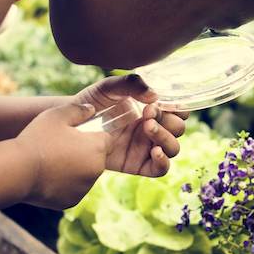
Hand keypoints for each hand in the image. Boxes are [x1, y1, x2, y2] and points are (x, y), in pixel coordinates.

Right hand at [17, 103, 114, 209]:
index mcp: (97, 148)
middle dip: (84, 153)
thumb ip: (78, 109)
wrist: (18, 170)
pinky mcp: (70, 201)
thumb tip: (91, 109)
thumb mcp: (56, 115)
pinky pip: (71, 189)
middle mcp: (96, 170)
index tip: (78, 136)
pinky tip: (47, 176)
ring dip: (74, 170)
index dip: (94, 137)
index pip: (108, 141)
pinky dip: (63, 184)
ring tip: (51, 162)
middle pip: (96, 159)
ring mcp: (84, 188)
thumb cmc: (38, 139)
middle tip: (60, 148)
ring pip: (84, 176)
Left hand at [71, 75, 187, 176]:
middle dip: (168, 120)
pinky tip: (154, 151)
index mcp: (154, 109)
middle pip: (179, 129)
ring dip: (166, 138)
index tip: (160, 102)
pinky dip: (163, 162)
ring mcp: (147, 147)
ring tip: (147, 127)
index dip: (177, 107)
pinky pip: (160, 169)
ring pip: (174, 148)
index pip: (180, 110)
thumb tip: (154, 96)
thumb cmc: (94, 101)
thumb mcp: (111, 86)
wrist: (74, 123)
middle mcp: (155, 128)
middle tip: (147, 113)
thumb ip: (131, 84)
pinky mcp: (138, 164)